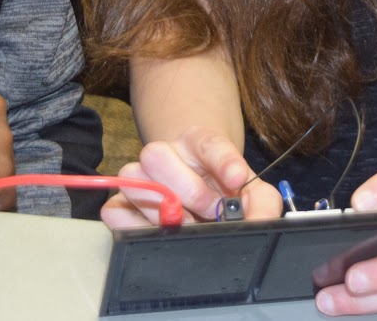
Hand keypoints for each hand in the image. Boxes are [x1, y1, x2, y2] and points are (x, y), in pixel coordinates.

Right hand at [101, 126, 282, 227]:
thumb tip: (258, 223)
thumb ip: (263, 206)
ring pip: (131, 177)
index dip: (222, 159)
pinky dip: (131, 223)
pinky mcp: (124, 204)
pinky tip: (154, 232)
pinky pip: (113, 208)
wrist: (206, 203)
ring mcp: (142, 177)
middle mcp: (166, 154)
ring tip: (185, 224)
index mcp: (198, 145)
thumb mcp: (254, 196)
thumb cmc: (227, 196)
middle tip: (211, 212)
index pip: (207, 142)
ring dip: (158, 207)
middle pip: (156, 155)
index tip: (238, 178)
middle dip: (188, 190)